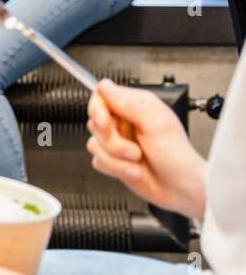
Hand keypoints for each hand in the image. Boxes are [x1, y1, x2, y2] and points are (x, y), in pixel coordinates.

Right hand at [86, 78, 207, 216]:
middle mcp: (125, 122)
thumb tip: (106, 86)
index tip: (105, 122)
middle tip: (134, 148)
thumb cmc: (177, 157)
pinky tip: (132, 170)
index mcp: (137, 106)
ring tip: (137, 160)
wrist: (181, 188)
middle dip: (112, 140)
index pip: (101, 96)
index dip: (98, 109)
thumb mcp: (156, 124)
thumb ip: (128, 104)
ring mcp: (118, 142)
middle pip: (94, 122)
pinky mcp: (113, 160)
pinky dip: (114, 168)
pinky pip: (97, 161)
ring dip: (116, 158)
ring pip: (94, 144)